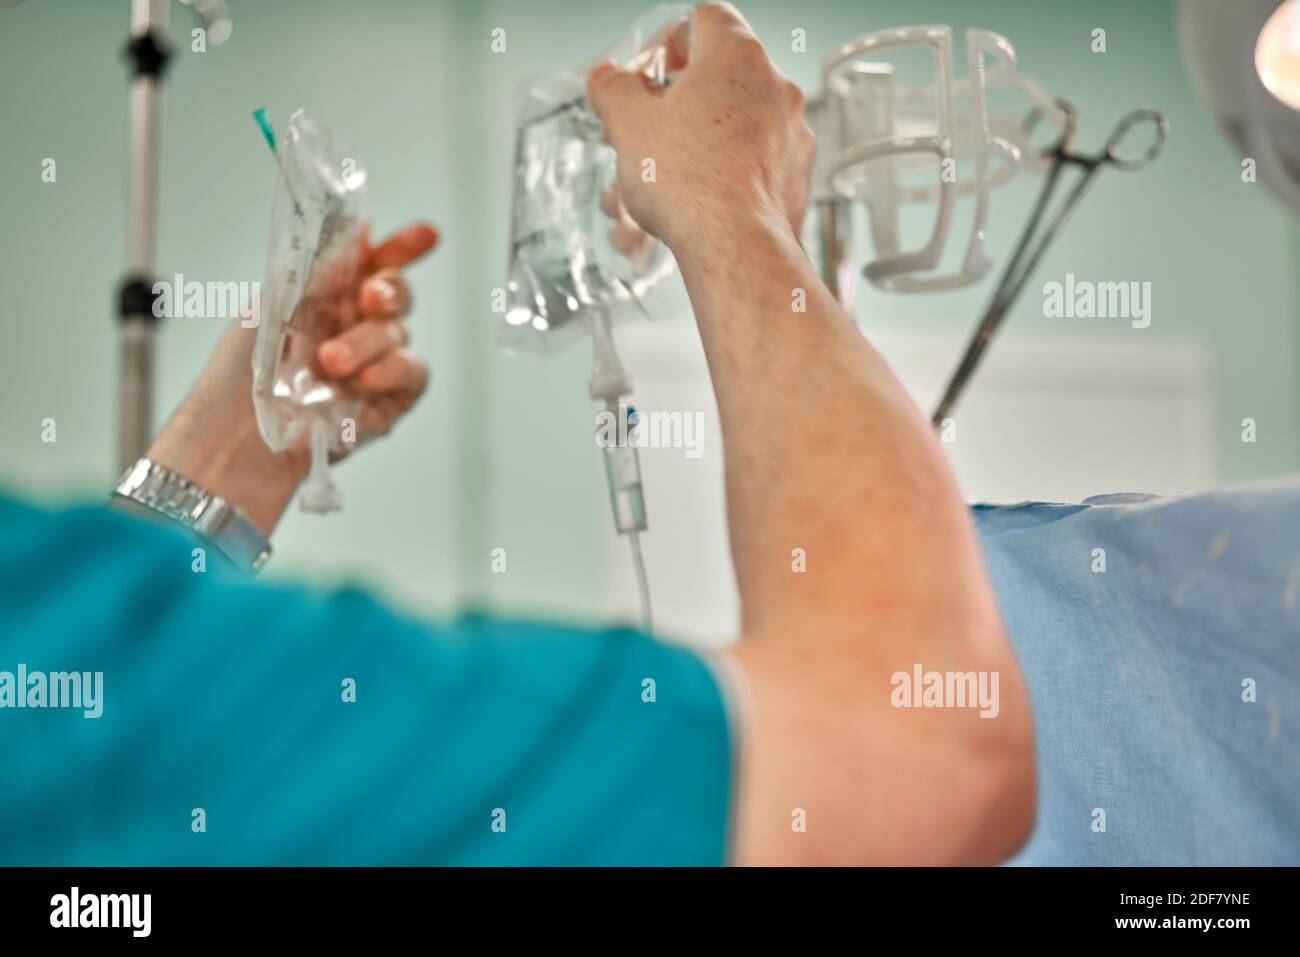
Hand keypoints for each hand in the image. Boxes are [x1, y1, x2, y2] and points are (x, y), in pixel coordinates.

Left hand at [147, 223, 437, 533]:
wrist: (234, 436)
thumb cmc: (241, 374)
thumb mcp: (272, 305)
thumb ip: (319, 267)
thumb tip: (356, 226)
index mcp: (331, 298)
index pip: (376, 263)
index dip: (404, 247)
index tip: (426, 236)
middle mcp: (358, 328)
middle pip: (397, 295)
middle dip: (389, 290)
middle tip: (369, 298)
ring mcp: (376, 365)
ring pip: (398, 336)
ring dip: (367, 343)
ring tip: (331, 362)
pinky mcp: (389, 402)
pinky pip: (411, 376)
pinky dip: (390, 374)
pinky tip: (363, 383)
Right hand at [586, 3, 813, 256]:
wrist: (734, 246)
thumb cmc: (689, 183)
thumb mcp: (628, 123)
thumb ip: (613, 88)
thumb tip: (607, 79)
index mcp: (738, 58)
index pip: (705, 19)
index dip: (667, 44)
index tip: (646, 79)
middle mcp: (776, 88)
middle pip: (715, 82)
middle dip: (670, 110)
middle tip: (642, 134)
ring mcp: (791, 135)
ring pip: (729, 133)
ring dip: (688, 152)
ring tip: (652, 186)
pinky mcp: (794, 178)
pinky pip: (749, 169)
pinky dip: (718, 181)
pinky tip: (686, 208)